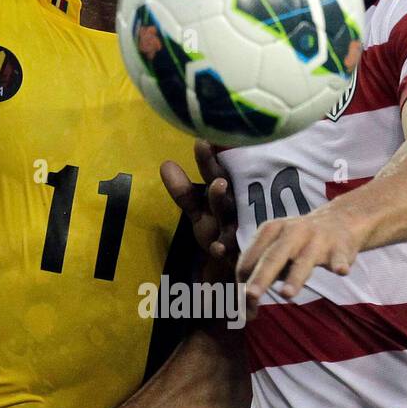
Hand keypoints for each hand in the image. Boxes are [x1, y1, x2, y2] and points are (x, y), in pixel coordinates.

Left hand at [161, 140, 236, 264]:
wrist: (240, 270)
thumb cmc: (221, 235)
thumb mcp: (200, 214)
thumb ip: (184, 193)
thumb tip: (166, 163)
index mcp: (223, 196)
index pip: (214, 171)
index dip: (206, 157)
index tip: (200, 137)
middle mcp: (233, 207)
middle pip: (223, 186)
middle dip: (216, 166)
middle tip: (207, 145)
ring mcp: (237, 229)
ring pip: (229, 211)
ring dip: (221, 198)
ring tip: (219, 184)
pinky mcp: (238, 252)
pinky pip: (229, 250)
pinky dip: (222, 248)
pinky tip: (217, 248)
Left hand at [236, 206, 357, 317]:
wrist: (339, 220)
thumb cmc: (299, 242)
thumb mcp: (276, 248)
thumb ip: (260, 272)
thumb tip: (243, 308)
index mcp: (270, 231)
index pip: (251, 260)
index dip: (243, 285)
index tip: (242, 308)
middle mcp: (291, 232)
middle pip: (273, 257)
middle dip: (261, 277)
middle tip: (250, 295)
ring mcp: (316, 238)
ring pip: (304, 260)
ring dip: (294, 277)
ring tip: (285, 294)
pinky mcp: (339, 246)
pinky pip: (339, 257)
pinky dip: (339, 264)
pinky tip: (340, 272)